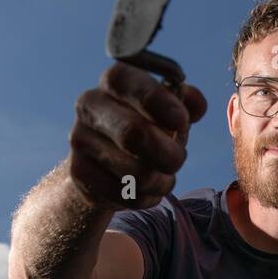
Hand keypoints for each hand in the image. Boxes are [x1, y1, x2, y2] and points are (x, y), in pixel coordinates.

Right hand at [68, 61, 207, 209]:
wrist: (103, 162)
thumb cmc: (145, 127)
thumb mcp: (168, 111)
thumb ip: (186, 103)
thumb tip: (197, 104)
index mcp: (114, 81)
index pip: (129, 82)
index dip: (159, 101)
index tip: (180, 121)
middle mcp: (90, 105)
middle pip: (132, 133)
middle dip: (168, 153)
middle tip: (178, 159)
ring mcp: (80, 139)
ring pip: (134, 173)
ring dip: (161, 181)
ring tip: (164, 177)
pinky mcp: (79, 173)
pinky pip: (126, 195)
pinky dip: (147, 197)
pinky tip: (145, 189)